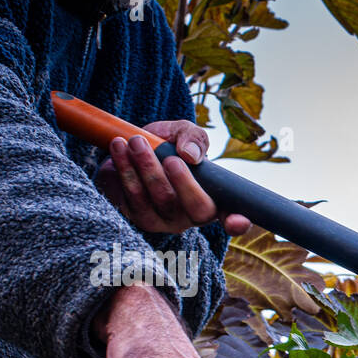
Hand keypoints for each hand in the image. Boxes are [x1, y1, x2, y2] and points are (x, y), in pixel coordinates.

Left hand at [96, 120, 250, 236]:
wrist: (126, 150)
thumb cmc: (164, 146)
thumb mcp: (182, 134)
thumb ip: (194, 137)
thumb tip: (190, 154)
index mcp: (212, 199)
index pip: (231, 218)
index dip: (238, 223)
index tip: (238, 221)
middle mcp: (191, 216)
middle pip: (197, 209)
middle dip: (184, 182)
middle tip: (170, 158)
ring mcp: (164, 221)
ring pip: (160, 201)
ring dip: (147, 168)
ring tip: (135, 142)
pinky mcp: (136, 217)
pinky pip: (132, 198)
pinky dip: (125, 170)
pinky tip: (119, 148)